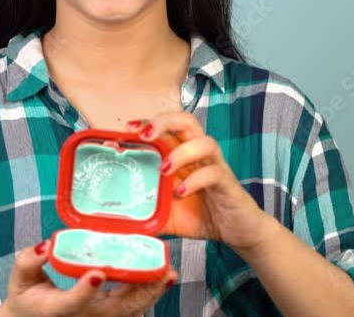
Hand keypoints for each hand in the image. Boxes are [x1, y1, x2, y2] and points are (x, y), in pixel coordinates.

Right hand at [0, 239, 176, 316]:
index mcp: (56, 309)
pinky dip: (149, 292)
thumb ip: (29, 261)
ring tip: (169, 274)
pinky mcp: (109, 315)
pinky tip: (163, 277)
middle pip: (115, 311)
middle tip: (163, 273)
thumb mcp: (20, 278)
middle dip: (141, 292)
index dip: (85, 290)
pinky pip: (132, 307)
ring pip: (129, 311)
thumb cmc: (27, 296)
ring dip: (151, 293)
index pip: (72, 303)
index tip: (98, 273)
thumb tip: (46, 246)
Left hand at [128, 113, 269, 252]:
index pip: (167, 128)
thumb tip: (117, 220)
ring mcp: (215, 167)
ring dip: (182, 152)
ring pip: (204, 142)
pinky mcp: (227, 184)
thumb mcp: (165, 214)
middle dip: (165, 122)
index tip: (128, 127)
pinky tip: (181, 193)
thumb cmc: (201, 215)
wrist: (236, 231)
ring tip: (164, 169)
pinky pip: (214, 173)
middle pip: (187, 121)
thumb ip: (145, 211)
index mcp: (183, 155)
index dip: (149, 121)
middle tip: (146, 134)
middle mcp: (199, 155)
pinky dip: (195, 180)